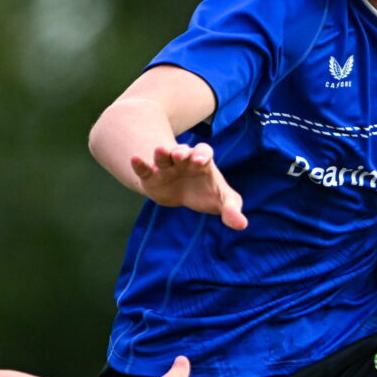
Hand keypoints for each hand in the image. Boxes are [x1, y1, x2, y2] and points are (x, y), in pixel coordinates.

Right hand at [132, 143, 247, 229]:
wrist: (182, 194)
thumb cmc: (207, 193)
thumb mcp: (222, 200)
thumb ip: (232, 209)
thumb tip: (242, 225)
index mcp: (202, 162)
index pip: (204, 152)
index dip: (202, 154)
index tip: (200, 161)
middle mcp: (183, 160)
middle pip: (182, 151)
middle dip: (181, 151)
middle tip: (180, 155)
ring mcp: (166, 166)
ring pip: (163, 156)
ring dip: (162, 153)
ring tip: (160, 151)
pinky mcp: (151, 176)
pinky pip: (145, 168)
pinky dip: (140, 164)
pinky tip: (135, 159)